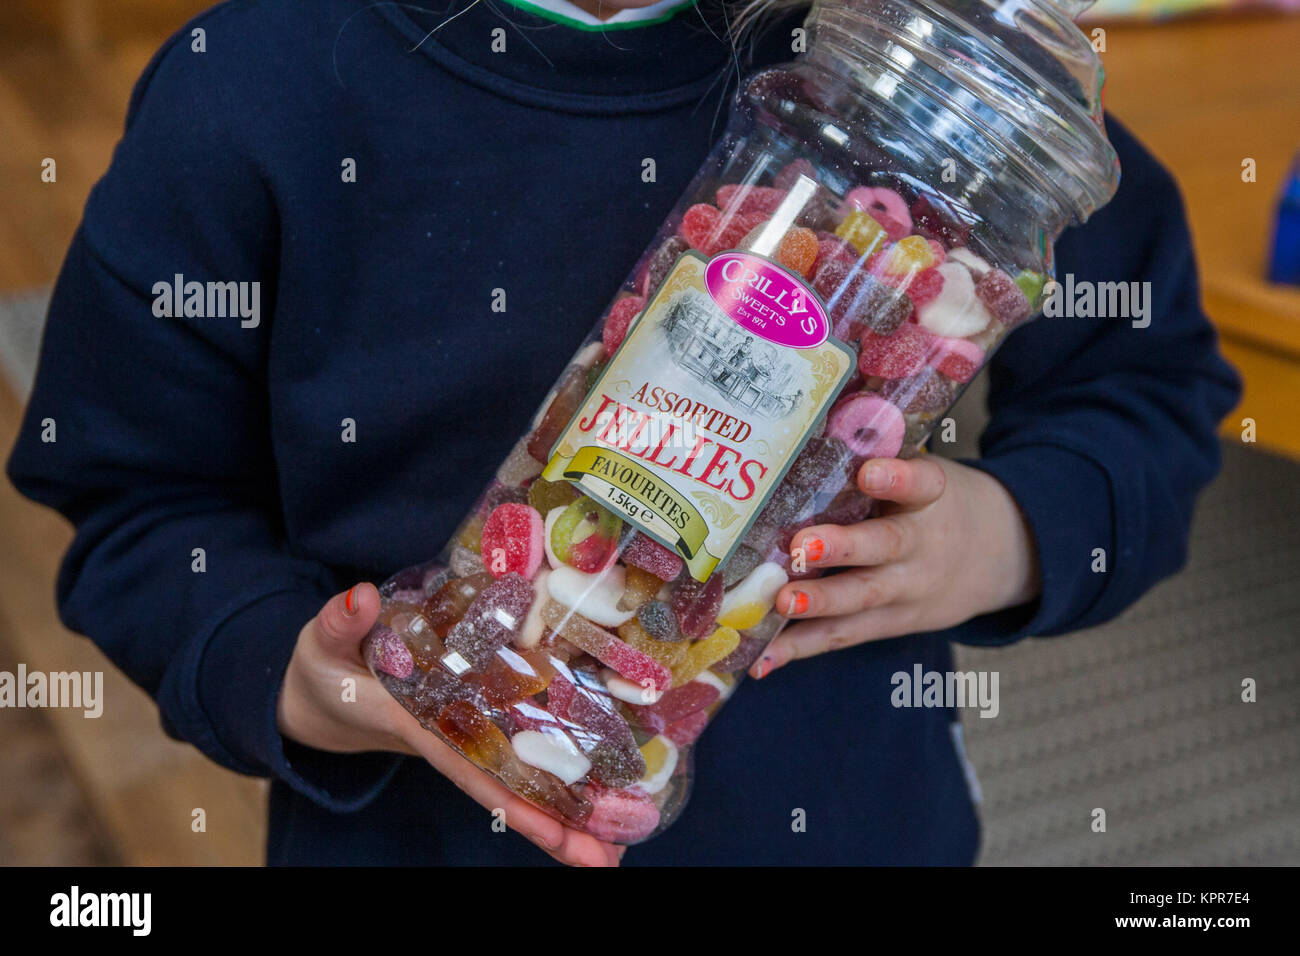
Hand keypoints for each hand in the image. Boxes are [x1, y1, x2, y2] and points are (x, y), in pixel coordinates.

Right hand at [277, 583, 622, 865]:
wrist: (324, 690)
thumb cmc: (325, 670)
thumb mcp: (322, 647)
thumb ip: (339, 625)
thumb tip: (361, 599)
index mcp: (420, 726)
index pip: (474, 769)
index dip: (514, 799)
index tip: (555, 830)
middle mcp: (453, 739)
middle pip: (510, 789)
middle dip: (556, 825)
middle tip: (610, 856)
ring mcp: (470, 733)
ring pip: (523, 778)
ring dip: (567, 811)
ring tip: (619, 844)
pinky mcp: (479, 719)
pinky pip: (520, 751)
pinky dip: (556, 776)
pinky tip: (597, 794)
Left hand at [750, 456, 1039, 677]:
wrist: (998, 553)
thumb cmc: (931, 502)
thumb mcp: (920, 474)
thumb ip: (874, 460)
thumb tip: (802, 438)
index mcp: (931, 496)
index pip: (921, 484)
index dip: (897, 479)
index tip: (869, 473)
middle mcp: (922, 544)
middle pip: (885, 546)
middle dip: (843, 548)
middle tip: (803, 545)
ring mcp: (907, 589)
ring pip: (862, 598)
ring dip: (819, 604)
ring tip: (781, 603)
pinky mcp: (890, 623)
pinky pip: (844, 635)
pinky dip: (801, 647)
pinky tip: (764, 658)